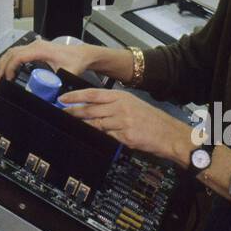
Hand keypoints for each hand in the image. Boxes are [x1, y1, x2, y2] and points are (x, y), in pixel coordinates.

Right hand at [0, 39, 92, 85]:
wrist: (83, 54)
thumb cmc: (76, 60)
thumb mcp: (67, 73)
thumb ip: (59, 85)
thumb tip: (50, 98)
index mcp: (40, 49)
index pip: (18, 56)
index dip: (10, 68)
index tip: (8, 79)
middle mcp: (36, 45)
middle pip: (11, 53)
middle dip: (2, 67)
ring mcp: (34, 46)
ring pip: (12, 51)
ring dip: (3, 63)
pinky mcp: (35, 49)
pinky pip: (17, 52)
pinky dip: (9, 60)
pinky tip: (6, 68)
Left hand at [59, 88, 192, 160]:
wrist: (169, 133)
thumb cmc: (151, 120)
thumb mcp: (132, 104)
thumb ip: (114, 105)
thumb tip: (94, 107)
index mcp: (121, 96)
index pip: (93, 93)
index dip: (75, 96)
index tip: (62, 99)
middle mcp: (120, 107)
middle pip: (90, 109)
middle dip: (73, 111)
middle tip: (61, 113)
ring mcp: (122, 121)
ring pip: (95, 122)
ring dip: (81, 124)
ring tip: (70, 125)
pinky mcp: (125, 136)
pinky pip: (105, 136)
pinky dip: (96, 136)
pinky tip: (88, 137)